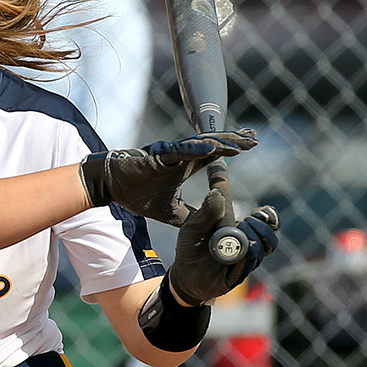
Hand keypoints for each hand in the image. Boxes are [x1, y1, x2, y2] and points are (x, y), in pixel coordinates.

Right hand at [79, 129, 256, 223]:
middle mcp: (181, 156)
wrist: (112, 187)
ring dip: (222, 143)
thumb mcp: (171, 212)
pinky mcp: (159, 156)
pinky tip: (213, 148)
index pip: (214, 155)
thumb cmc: (137, 194)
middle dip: (234, 141)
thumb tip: (206, 227)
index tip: (250, 147)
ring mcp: (171, 154)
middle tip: (254, 139)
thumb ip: (190, 216)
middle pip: (213, 145)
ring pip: (202, 145)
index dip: (231, 149)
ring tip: (241, 143)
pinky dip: (197, 149)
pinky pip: (181, 151)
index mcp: (185, 166)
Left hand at [165, 200, 278, 304]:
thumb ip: (207, 210)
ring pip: (261, 251)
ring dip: (252, 240)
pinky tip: (234, 253)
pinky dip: (244, 257)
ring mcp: (244, 263)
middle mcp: (248, 247)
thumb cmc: (190, 246)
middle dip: (260, 227)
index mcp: (242, 230)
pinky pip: (248, 266)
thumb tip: (216, 192)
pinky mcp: (237, 277)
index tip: (259, 212)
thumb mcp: (195, 225)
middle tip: (243, 222)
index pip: (268, 222)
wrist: (182, 273)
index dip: (270, 216)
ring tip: (234, 237)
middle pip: (270, 237)